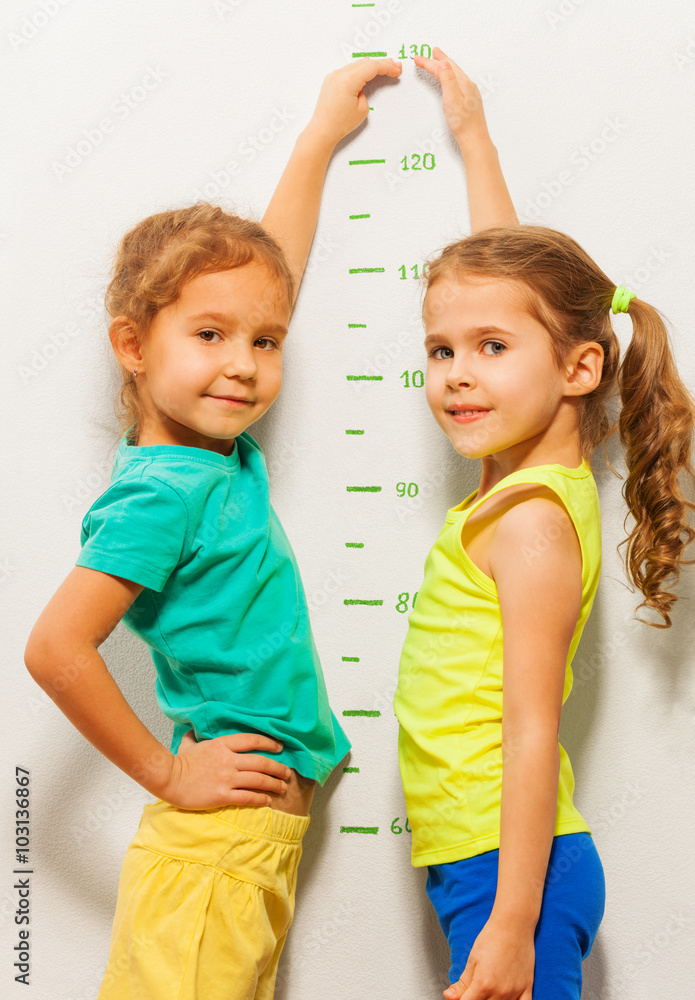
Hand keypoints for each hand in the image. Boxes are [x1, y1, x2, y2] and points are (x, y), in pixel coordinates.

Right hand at [161, 729, 291, 808]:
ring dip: (273, 784)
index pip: (253, 740)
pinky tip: (267, 800)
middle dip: (278, 768)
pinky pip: (247, 797)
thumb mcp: (192, 743)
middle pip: (261, 762)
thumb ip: (198, 737)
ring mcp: (226, 778)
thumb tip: (194, 729)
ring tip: (282, 787)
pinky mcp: (222, 795)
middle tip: (287, 773)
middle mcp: (228, 760)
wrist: (168, 779)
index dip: (269, 743)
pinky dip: (260, 799)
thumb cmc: (179, 761)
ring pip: (258, 780)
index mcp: (223, 744)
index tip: (280, 748)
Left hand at [304, 57, 401, 148]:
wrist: (322, 131)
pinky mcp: (330, 80)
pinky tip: (367, 70)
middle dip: (381, 63)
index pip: (372, 67)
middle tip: (394, 65)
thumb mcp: (362, 109)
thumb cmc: (339, 124)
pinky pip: (348, 70)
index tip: (396, 69)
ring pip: (356, 64)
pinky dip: (359, 69)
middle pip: (365, 62)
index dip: (387, 67)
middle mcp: (339, 74)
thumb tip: (362, 86)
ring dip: (370, 65)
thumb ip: (366, 92)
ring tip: (383, 67)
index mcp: (348, 80)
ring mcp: (333, 76)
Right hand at [413, 46, 489, 149]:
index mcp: (463, 83)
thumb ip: (448, 80)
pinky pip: (458, 81)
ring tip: (440, 59)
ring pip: (455, 73)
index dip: (429, 62)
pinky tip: (451, 78)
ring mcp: (470, 92)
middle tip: (431, 52)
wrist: (474, 139)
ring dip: (446, 65)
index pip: (443, 68)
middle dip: (439, 59)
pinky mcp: (469, 100)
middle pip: (451, 67)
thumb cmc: (463, 123)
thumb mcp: (452, 99)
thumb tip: (443, 62)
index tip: (418, 58)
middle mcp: (468, 85)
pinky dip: (451, 75)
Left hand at [444, 916, 534, 998]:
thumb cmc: (492, 938)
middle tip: (475, 989)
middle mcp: (500, 992)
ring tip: (488, 990)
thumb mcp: (472, 960)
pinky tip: (506, 999)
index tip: (462, 994)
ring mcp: (514, 991)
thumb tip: (449, 997)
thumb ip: (462, 983)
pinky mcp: (527, 988)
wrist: (513, 924)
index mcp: (483, 984)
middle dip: (475, 999)